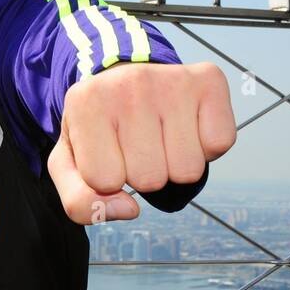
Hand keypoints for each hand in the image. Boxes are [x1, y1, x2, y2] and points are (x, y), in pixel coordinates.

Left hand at [47, 62, 236, 224]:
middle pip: (149, 179)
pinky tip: (184, 127)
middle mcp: (128, 84)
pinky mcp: (208, 80)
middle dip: (142, 174)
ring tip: (158, 136)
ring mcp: (171, 79)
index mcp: (84, 103)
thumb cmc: (97, 130)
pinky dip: (205, 148)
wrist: (124, 80)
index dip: (107, 179)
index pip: (104, 181)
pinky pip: (220, 145)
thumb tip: (129, 210)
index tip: (105, 153)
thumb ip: (80, 201)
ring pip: (187, 170)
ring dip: (175, 165)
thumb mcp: (70, 164)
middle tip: (135, 145)